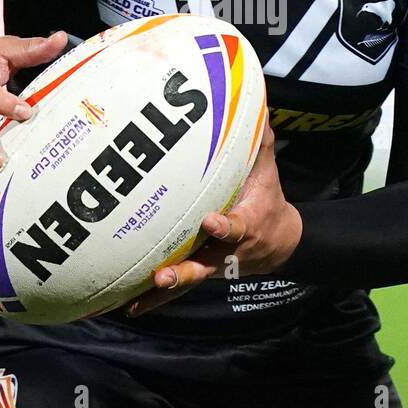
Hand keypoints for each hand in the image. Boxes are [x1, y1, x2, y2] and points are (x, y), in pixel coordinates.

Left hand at [125, 121, 301, 316]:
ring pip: (188, 280)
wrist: (279, 242)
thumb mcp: (267, 169)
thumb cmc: (265, 196)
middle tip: (163, 274)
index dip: (224, 228)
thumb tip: (254, 100)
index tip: (209, 222)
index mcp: (246, 224)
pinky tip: (128, 308)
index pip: (236, 228)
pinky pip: (174, 291)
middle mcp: (227, 252)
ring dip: (165, 289)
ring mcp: (212, 266)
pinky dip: (152, 300)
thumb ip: (257, 139)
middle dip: (185, 271)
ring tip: (144, 289)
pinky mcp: (198, 274)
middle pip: (205, 265)